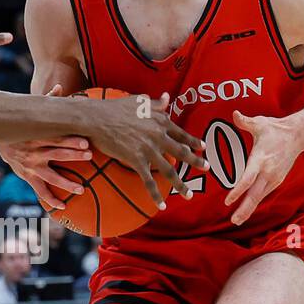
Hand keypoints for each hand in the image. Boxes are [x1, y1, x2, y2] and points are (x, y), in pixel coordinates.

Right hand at [0, 84, 92, 210]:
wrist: (0, 140)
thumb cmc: (22, 125)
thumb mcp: (30, 113)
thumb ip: (47, 101)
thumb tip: (60, 87)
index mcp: (37, 136)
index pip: (56, 137)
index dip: (70, 139)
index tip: (85, 141)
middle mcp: (35, 152)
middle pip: (56, 153)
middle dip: (73, 155)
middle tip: (89, 155)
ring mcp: (32, 166)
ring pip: (50, 176)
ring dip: (66, 183)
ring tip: (82, 190)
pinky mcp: (29, 177)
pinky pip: (41, 191)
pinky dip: (51, 199)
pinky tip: (64, 206)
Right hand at [83, 92, 204, 208]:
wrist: (96, 118)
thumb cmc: (115, 108)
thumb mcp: (139, 101)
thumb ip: (156, 103)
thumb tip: (167, 97)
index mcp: (160, 121)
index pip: (181, 133)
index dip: (193, 141)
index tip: (203, 147)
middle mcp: (158, 136)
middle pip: (181, 152)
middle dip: (196, 162)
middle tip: (207, 168)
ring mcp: (149, 149)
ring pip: (169, 170)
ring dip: (181, 184)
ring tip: (189, 194)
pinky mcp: (136, 160)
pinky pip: (149, 181)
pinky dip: (156, 195)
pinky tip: (162, 205)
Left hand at [223, 111, 303, 226]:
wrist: (297, 135)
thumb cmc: (275, 129)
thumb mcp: (260, 123)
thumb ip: (245, 121)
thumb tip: (235, 114)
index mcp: (261, 159)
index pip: (248, 178)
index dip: (237, 191)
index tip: (227, 201)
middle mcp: (268, 171)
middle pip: (254, 195)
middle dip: (244, 208)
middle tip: (233, 220)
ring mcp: (274, 177)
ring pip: (259, 197)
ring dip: (248, 209)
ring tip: (237, 220)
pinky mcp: (277, 180)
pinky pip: (263, 194)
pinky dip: (254, 203)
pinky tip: (246, 211)